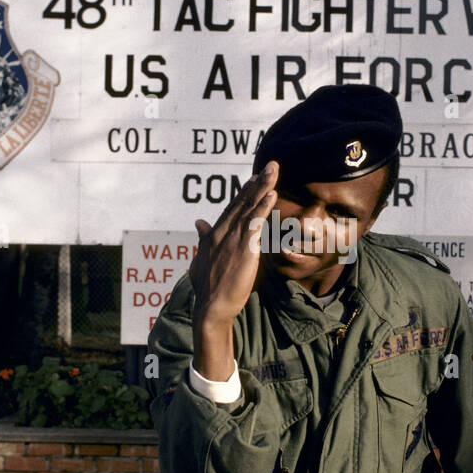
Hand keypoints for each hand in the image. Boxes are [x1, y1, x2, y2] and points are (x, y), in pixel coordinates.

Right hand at [189, 161, 277, 328]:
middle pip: (242, 202)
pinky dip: (263, 208)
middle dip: (258, 182)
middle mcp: (222, 232)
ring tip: (274, 172)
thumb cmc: (208, 288)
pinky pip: (255, 224)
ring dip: (263, 188)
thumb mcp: (201, 259)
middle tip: (272, 165)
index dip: (245, 191)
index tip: (256, 177)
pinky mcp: (243, 249)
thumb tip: (198, 222)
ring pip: (250, 208)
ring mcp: (232, 239)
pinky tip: (271, 195)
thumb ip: (203, 238)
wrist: (211, 307)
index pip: (232, 207)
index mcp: (213, 234)